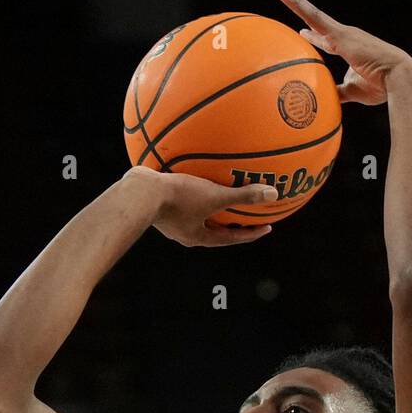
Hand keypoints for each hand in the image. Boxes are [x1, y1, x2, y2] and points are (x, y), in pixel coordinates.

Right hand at [124, 167, 276, 246]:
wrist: (138, 193)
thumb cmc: (177, 199)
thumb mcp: (214, 196)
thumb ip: (243, 196)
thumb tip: (272, 194)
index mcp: (197, 237)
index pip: (230, 238)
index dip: (250, 234)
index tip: (265, 228)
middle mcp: (184, 232)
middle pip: (214, 229)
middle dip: (230, 221)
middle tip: (246, 214)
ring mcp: (170, 220)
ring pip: (197, 214)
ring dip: (210, 206)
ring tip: (221, 193)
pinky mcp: (160, 204)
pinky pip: (183, 198)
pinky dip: (194, 189)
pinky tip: (195, 174)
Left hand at [273, 0, 411, 105]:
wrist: (398, 77)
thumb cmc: (381, 86)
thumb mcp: (354, 90)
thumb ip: (339, 92)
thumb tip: (325, 99)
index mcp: (349, 48)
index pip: (326, 39)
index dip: (314, 36)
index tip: (303, 33)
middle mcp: (345, 36)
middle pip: (316, 20)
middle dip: (299, 7)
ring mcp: (342, 33)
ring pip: (312, 13)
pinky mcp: (340, 35)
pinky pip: (314, 17)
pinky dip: (299, 5)